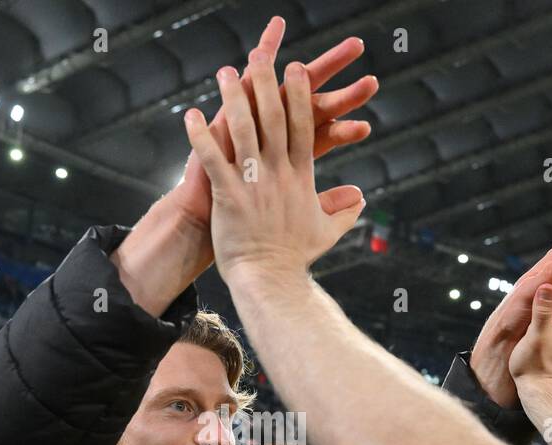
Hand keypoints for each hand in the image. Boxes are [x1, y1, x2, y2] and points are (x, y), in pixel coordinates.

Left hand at [168, 17, 376, 250]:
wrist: (270, 281)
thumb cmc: (295, 258)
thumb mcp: (326, 232)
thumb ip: (344, 211)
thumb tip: (361, 198)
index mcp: (301, 177)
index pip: (303, 126)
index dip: (298, 95)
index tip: (295, 68)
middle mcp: (279, 173)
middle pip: (274, 118)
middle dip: (266, 83)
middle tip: (258, 57)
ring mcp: (253, 183)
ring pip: (243, 130)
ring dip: (232, 98)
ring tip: (223, 73)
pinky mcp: (229, 196)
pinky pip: (213, 158)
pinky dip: (200, 135)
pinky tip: (189, 115)